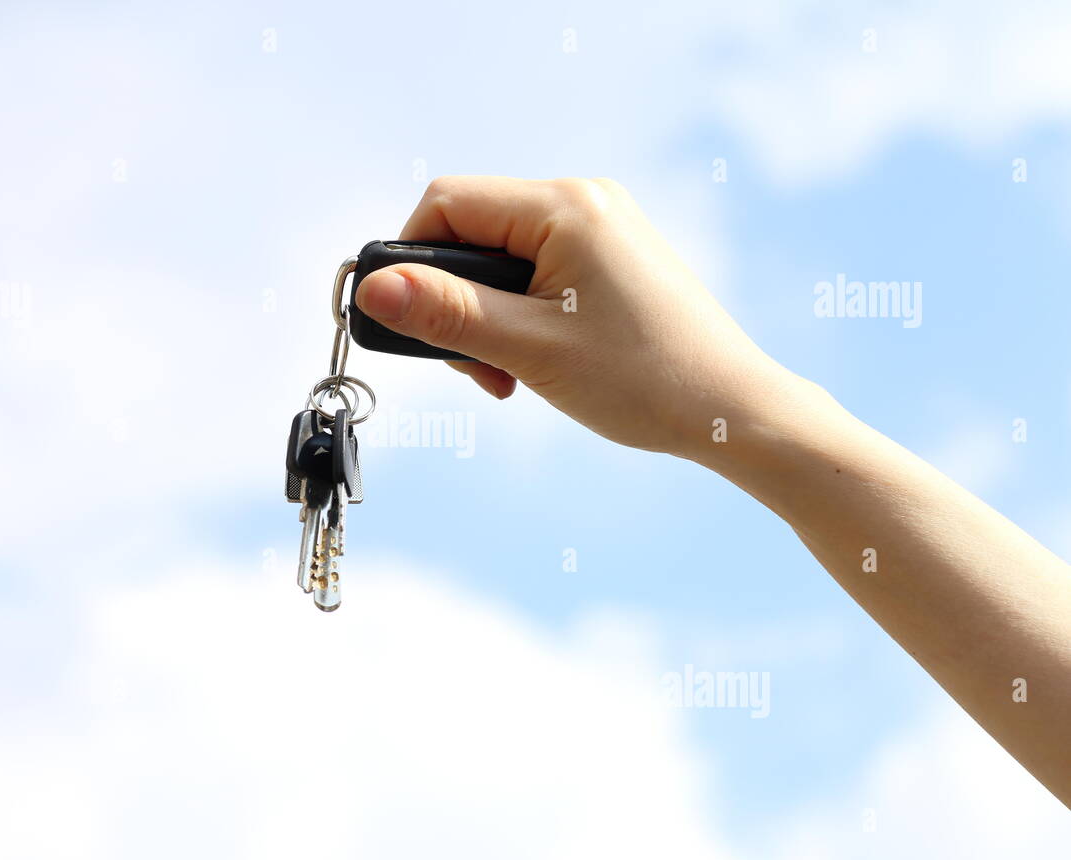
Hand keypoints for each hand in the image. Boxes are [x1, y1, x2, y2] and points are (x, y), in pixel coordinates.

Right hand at [354, 176, 809, 458]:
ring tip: (511, 376)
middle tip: (476, 368)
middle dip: (455, 302)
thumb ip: (446, 313)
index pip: (446, 204)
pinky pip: (537, 274)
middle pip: (472, 231)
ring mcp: (603, 228)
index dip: (412, 263)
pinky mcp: (612, 260)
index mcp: (565, 206)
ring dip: (486, 319)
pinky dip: (519, 318)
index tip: (414, 326)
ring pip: (501, 259)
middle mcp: (585, 201)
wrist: (733, 411)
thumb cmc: (643, 379)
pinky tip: (536, 364)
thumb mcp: (529, 348)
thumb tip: (373, 287)